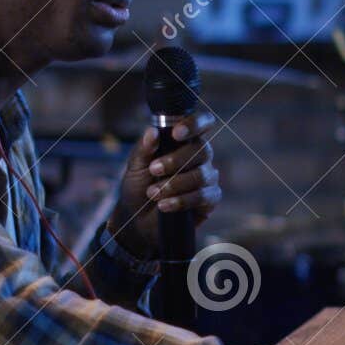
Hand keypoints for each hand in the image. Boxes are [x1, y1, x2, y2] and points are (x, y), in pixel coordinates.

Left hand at [109, 112, 221, 258]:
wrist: (137, 220)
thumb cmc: (138, 187)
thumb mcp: (135, 167)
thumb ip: (144, 149)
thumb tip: (152, 131)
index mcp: (184, 141)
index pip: (202, 123)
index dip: (195, 124)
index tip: (176, 133)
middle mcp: (200, 157)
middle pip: (202, 150)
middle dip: (176, 161)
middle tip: (154, 170)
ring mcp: (207, 178)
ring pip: (202, 175)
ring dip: (175, 184)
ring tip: (153, 193)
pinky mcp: (209, 199)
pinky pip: (204, 196)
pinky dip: (182, 200)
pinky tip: (164, 206)